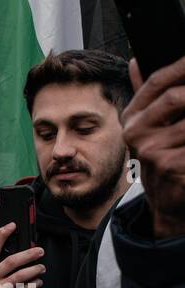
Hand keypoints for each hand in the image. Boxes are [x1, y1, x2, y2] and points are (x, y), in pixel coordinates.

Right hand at [0, 222, 45, 287]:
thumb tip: (19, 250)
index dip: (2, 235)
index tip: (12, 225)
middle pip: (11, 261)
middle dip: (28, 254)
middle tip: (39, 251)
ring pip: (21, 276)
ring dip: (35, 270)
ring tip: (41, 268)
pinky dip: (34, 285)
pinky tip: (37, 282)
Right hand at [124, 56, 184, 237]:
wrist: (168, 200)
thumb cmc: (166, 157)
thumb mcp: (152, 124)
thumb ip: (147, 94)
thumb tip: (136, 61)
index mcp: (133, 117)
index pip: (157, 81)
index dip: (180, 65)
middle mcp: (136, 133)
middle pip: (176, 97)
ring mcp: (151, 151)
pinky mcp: (170, 165)